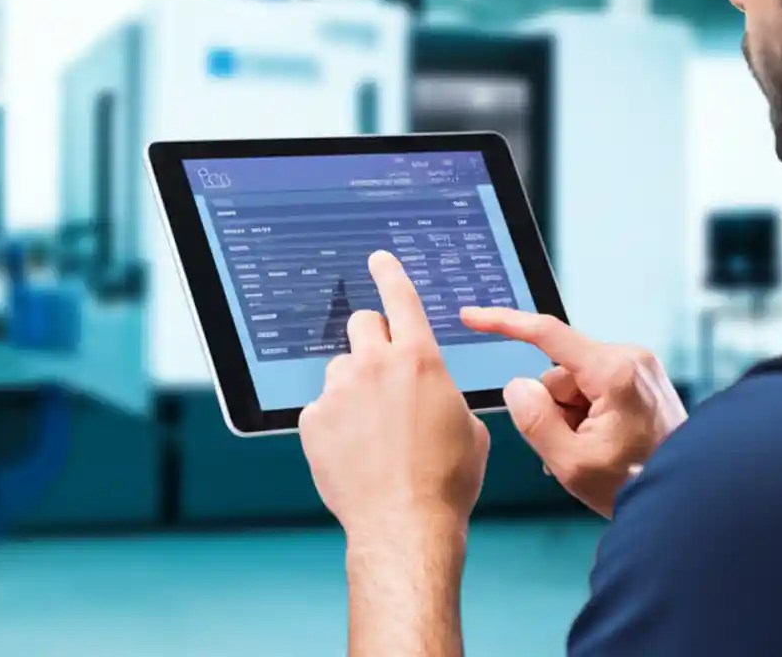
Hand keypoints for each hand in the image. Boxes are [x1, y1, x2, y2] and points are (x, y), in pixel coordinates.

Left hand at [300, 251, 490, 542]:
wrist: (404, 523)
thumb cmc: (446, 480)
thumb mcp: (468, 428)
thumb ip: (446, 394)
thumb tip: (435, 395)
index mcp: (419, 360)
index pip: (400, 298)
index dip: (389, 273)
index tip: (378, 259)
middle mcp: (374, 366)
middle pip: (361, 323)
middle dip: (371, 340)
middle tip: (382, 372)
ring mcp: (339, 391)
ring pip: (340, 369)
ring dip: (353, 387)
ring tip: (372, 430)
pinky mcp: (312, 420)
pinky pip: (322, 407)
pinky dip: (334, 423)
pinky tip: (353, 452)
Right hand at [461, 308, 686, 518]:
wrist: (689, 501)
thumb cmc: (636, 485)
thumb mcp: (571, 464)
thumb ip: (534, 420)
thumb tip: (518, 386)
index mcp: (614, 372)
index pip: (546, 334)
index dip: (503, 323)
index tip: (472, 317)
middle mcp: (630, 359)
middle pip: (558, 373)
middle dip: (554, 409)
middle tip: (573, 450)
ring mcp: (640, 368)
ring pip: (573, 384)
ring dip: (571, 417)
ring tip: (594, 454)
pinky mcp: (642, 380)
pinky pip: (594, 389)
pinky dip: (587, 417)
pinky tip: (603, 446)